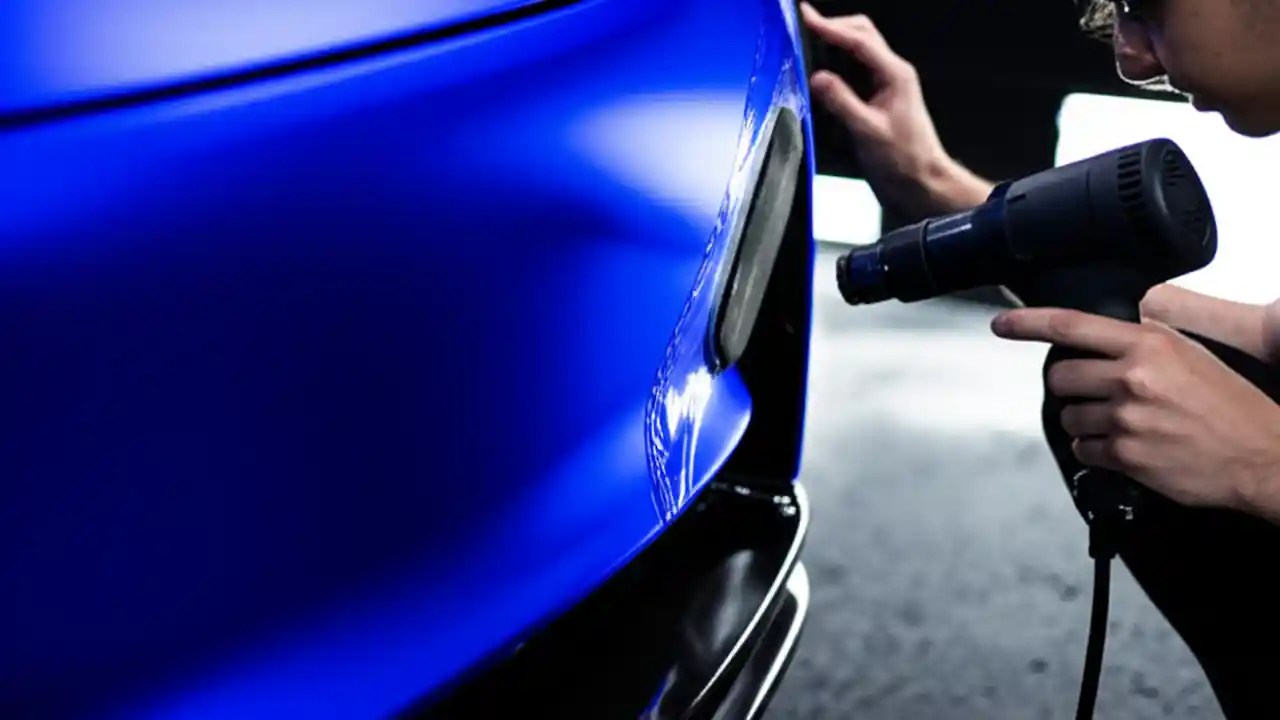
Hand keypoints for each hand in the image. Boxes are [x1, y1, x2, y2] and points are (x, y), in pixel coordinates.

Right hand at [799, 3, 990, 218]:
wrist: (921, 182)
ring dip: (834, 42)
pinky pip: (855, 70)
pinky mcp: (878, 98)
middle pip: (861, 34)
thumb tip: (817, 78)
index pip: (859, 41)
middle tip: (802, 24)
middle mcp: (891, 73)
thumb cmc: (903, 161)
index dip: (829, 27)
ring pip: (858, 49)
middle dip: (833, 26)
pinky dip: (836, 63)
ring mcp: (885, 84)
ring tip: (806, 41)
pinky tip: (819, 69)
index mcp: (894, 75)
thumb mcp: (869, 132)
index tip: (804, 17)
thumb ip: (842, 103)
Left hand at [991, 307, 1279, 514]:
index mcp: (1148, 345)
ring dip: (1085, 421)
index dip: (1027, 323)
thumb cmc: (1229, 404)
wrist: (1261, 454)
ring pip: (1069, 416)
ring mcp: (1126, 418)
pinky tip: (1126, 446)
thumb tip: (1098, 334)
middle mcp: (1132, 378)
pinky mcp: (1125, 455)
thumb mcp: (1188, 353)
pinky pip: (1083, 449)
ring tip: (1122, 423)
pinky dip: (1096, 449)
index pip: (1070, 325)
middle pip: (1059, 376)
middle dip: (1071, 386)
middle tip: (1099, 393)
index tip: (1002, 323)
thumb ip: (1141, 341)